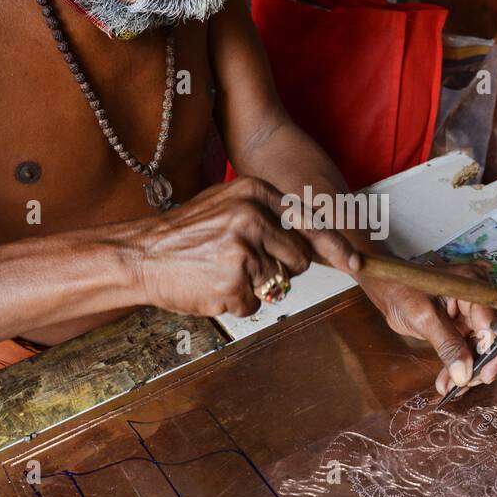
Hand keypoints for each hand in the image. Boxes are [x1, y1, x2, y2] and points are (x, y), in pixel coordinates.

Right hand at [132, 176, 353, 317]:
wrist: (141, 255)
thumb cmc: (184, 234)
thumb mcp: (225, 206)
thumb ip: (265, 214)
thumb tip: (310, 235)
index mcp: (253, 193)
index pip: (307, 222)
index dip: (334, 246)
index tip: (356, 263)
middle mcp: (252, 217)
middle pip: (298, 257)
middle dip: (280, 269)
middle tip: (245, 265)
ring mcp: (244, 251)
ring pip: (278, 283)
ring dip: (255, 287)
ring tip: (221, 272)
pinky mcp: (233, 282)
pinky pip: (255, 303)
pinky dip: (236, 303)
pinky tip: (212, 287)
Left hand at [359, 262, 496, 395]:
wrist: (386, 289)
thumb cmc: (402, 290)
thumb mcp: (424, 318)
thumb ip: (447, 344)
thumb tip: (464, 374)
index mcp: (474, 285)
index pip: (492, 322)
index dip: (492, 351)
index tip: (484, 375)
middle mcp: (478, 297)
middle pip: (489, 337)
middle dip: (477, 364)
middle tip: (464, 385)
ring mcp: (470, 312)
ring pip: (478, 347)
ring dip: (466, 369)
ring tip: (449, 388)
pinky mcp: (462, 323)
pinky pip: (466, 348)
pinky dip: (457, 365)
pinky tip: (447, 382)